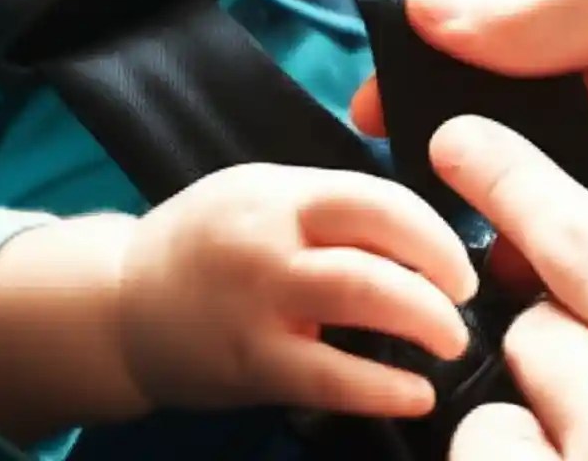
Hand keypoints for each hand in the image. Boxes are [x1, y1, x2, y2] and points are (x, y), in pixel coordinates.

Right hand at [115, 163, 478, 417]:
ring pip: (358, 299)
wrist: (121, 306)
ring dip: (423, 321)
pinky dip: (382, 387)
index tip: (460, 260)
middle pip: (373, 247)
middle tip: (466, 302)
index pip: (374, 198)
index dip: (432, 230)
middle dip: (439, 275)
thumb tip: (422, 236)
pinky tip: (416, 393)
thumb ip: (332, 212)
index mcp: (278, 193)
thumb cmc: (206, 248)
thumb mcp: (261, 200)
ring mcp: (255, 302)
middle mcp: (267, 239)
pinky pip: (329, 376)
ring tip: (451, 342)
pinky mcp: (249, 363)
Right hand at [352, 0, 587, 286]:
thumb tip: (435, 8)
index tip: (390, 86)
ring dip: (530, 191)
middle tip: (430, 161)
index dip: (448, 40)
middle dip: (481, 127)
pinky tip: (551, 254)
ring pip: (568, 171)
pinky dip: (580, 248)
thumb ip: (545, 12)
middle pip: (534, 94)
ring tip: (496, 208)